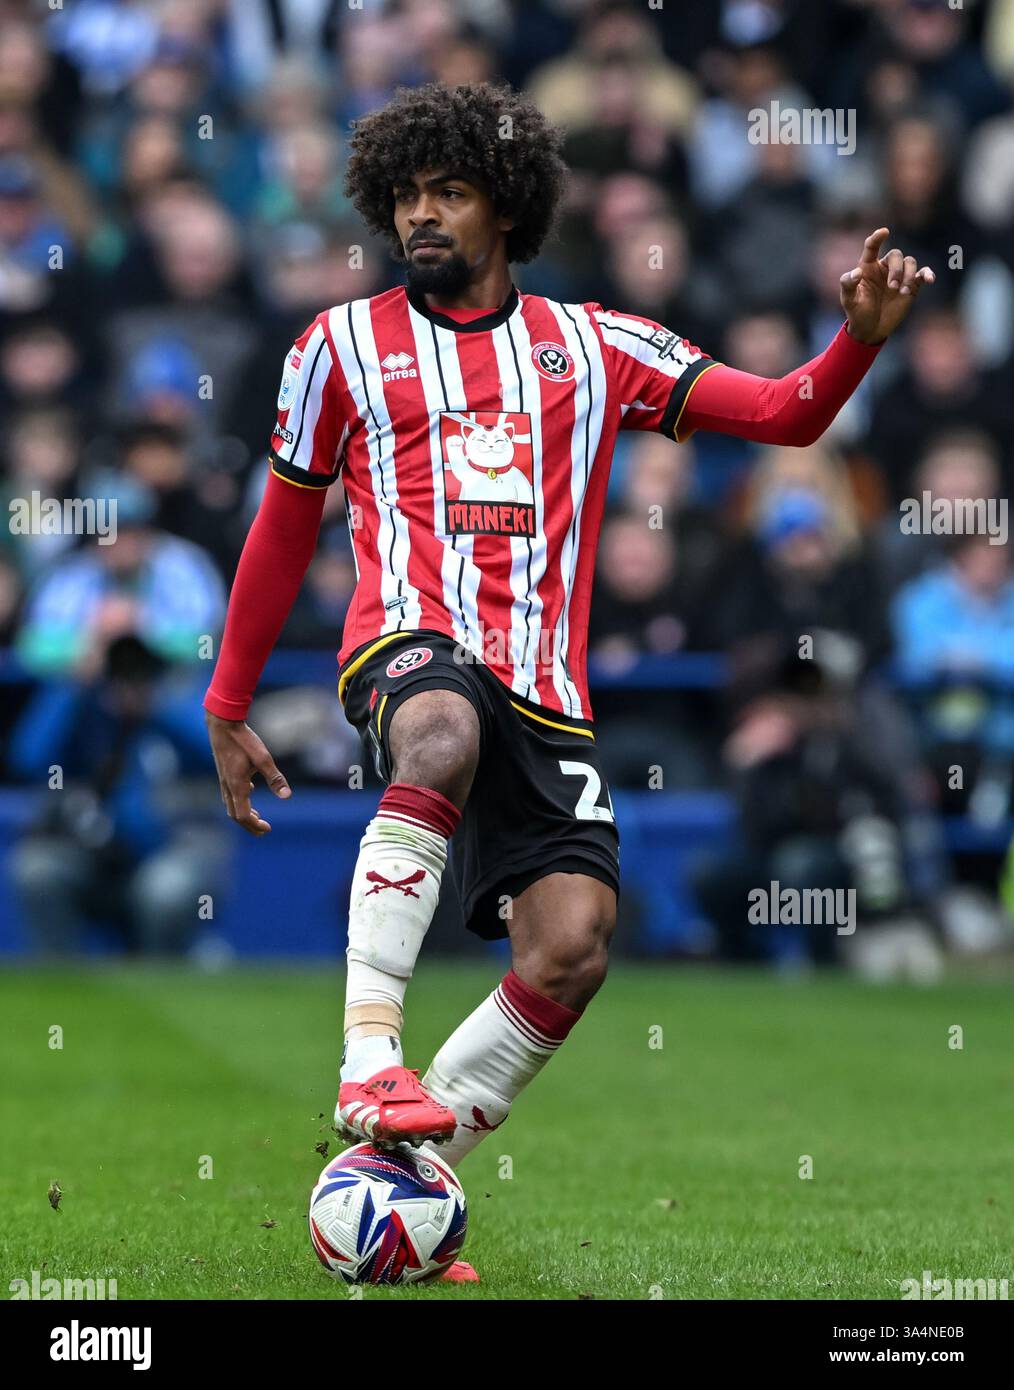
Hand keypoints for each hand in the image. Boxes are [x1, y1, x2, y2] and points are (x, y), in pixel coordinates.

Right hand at [205, 711, 290, 835]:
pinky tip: (249, 791)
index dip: (254, 825)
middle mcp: (228, 786)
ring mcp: (223, 780)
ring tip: (257, 817)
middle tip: (263, 831)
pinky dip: (240, 800)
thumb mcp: (263, 759)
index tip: (267, 829)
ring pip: (231, 805)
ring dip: (243, 814)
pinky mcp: (224, 773)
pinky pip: (230, 794)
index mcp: (237, 786)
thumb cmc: (244, 740)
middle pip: (235, 815)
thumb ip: (275, 778)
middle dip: (249, 825)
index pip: (243, 816)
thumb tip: (287, 796)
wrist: (222, 723)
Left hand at [840, 227, 934, 344]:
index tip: (884, 232)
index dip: (877, 238)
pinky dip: (928, 274)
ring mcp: (900, 275)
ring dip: (909, 274)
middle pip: (896, 255)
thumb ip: (848, 284)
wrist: (870, 329)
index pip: (872, 246)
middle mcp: (884, 267)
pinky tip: (929, 280)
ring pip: (910, 262)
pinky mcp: (912, 285)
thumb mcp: (848, 300)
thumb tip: (857, 272)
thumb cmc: (857, 312)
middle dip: (896, 269)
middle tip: (892, 286)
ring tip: (903, 292)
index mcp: (868, 266)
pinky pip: (922, 273)